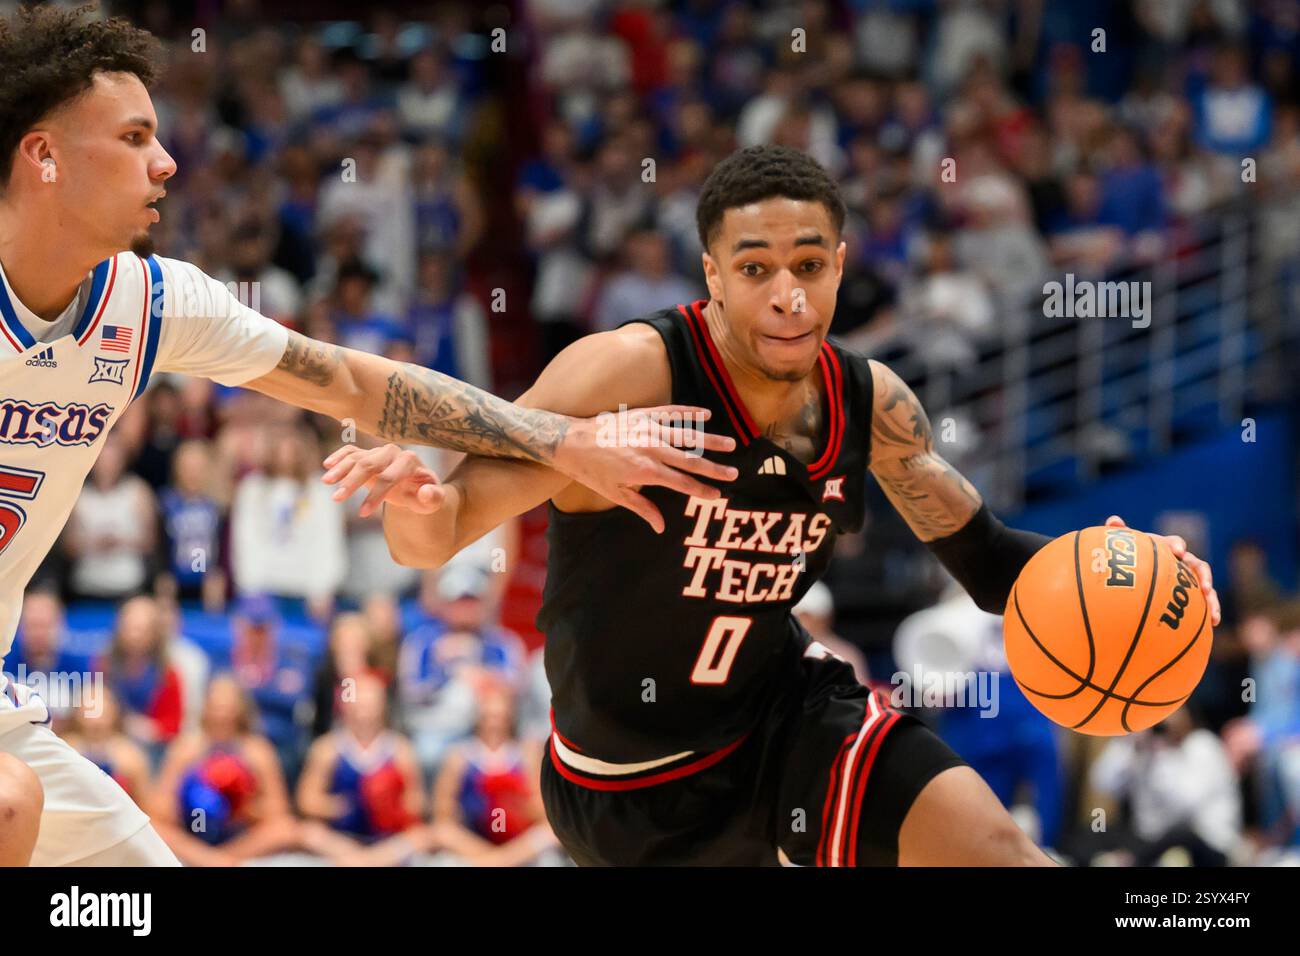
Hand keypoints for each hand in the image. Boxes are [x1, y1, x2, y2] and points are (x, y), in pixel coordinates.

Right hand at [321, 444, 445, 516]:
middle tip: (336, 499)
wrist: (417, 485)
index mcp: (409, 461)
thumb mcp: (433, 501)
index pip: (389, 477)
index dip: (376, 495)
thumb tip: (425, 493)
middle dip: (352, 481)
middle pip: (369, 464)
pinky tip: (327, 465)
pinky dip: (339, 456)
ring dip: (340, 469)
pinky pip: (351, 451)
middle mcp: (392, 452)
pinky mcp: (367, 454)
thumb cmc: (425, 495)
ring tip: (326, 482)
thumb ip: (433, 498)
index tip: (363, 513)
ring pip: (356, 457)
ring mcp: (378, 452)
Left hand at [550, 406, 738, 532]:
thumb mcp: (615, 494)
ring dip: (711, 440)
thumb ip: (643, 508)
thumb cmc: (591, 471)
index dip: (702, 490)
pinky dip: (690, 413)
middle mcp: (651, 449)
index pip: (682, 483)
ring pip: (687, 435)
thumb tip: (662, 527)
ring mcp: (648, 429)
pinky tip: (707, 415)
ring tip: (731, 445)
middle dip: (714, 468)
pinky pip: (672, 412)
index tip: (718, 495)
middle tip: (734, 473)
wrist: (569, 442)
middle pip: (691, 460)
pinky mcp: (642, 414)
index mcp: (646, 472)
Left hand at [1104, 515, 1220, 625]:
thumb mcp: (1123, 548)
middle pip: (1198, 566)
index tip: (1176, 551)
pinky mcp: (1192, 595)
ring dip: (1212, 598)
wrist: (1133, 575)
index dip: (1177, 545)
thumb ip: (1118, 534)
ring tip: (1213, 614)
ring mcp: (1189, 579)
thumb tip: (1114, 520)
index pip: (1174, 543)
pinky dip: (1210, 611)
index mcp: (1166, 548)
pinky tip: (1213, 624)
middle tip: (1204, 588)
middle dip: (1204, 576)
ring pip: (1206, 587)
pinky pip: (1203, 604)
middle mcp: (1182, 563)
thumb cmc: (1128, 559)